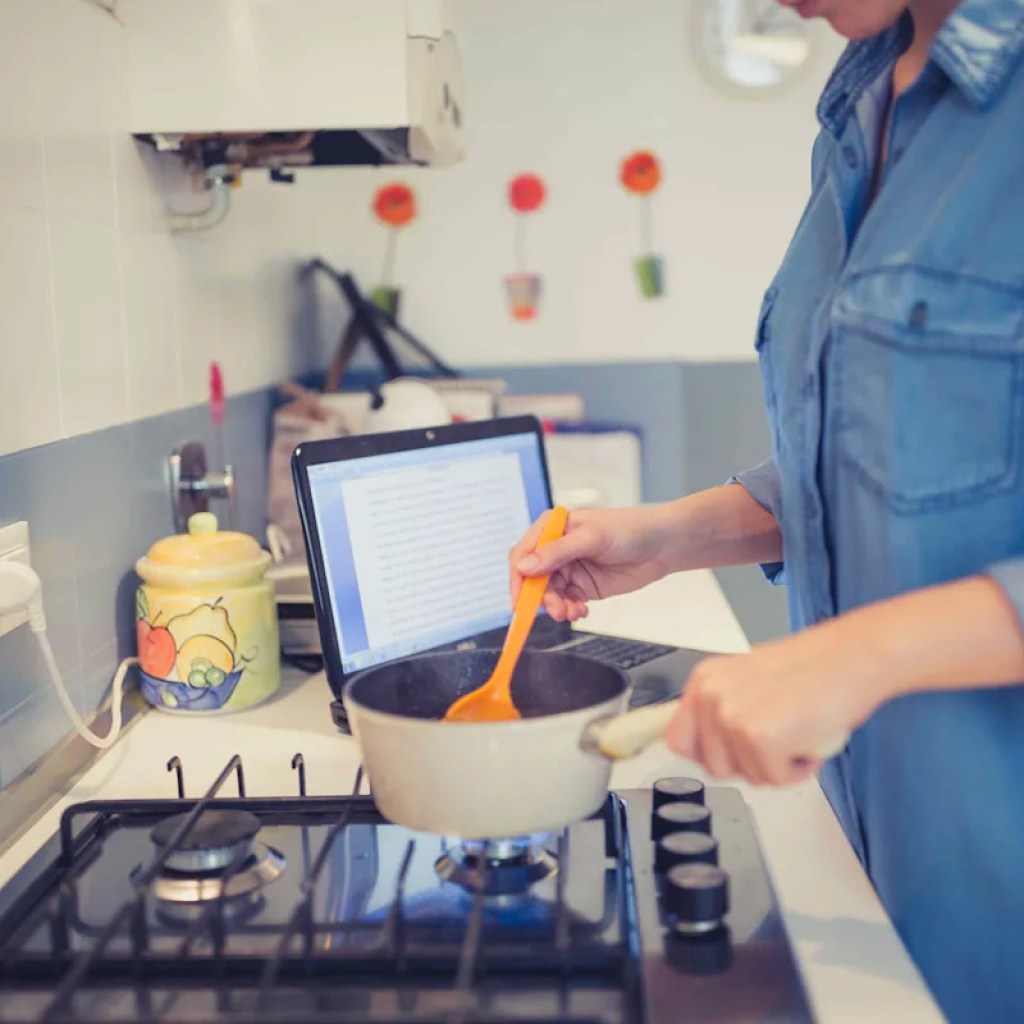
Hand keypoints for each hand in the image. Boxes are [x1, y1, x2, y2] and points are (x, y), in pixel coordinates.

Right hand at [509, 506, 670, 621]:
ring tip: (572, 613)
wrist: (663, 545)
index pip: (523, 554)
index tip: (520, 601)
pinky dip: (569, 610)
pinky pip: (566, 602)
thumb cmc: (630, 530)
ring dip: (556, 606)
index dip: (518, 579)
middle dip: (541, 598)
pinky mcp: (582, 586)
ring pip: (549, 594)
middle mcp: (556, 549)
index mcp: (553, 528)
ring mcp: (569, 569)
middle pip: (533, 579)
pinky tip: (581, 611)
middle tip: (556, 610)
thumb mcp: (591, 538)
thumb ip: (557, 552)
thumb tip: (524, 566)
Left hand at [666, 618, 884, 785]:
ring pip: (745, 776)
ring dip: (775, 766)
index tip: (726, 756)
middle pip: (712, 766)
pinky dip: (797, 770)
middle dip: (748, 763)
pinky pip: (774, 779)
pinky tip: (810, 739)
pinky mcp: (759, 738)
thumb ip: (725, 709)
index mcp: (704, 680)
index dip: (706, 754)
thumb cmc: (814, 669)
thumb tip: (711, 747)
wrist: (852, 657)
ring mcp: (731, 717)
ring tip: (796, 733)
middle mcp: (710, 696)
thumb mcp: (750, 682)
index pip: (678, 738)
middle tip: (778, 740)